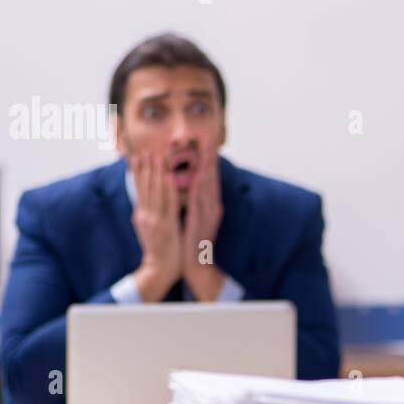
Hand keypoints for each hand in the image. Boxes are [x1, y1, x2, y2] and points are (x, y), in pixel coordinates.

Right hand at [129, 153, 182, 301]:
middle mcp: (145, 215)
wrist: (159, 269)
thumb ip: (145, 213)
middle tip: (143, 149)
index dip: (136, 172)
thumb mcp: (146, 228)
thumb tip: (141, 201)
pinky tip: (169, 177)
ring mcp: (155, 220)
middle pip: (143, 187)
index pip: (138, 189)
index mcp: (141, 215)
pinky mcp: (166, 226)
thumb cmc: (158, 249)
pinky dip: (168, 189)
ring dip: (155, 172)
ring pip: (155, 191)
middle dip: (144, 167)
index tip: (135, 156)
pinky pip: (168, 204)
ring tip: (155, 156)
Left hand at [182, 152, 225, 300]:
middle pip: (212, 178)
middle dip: (211, 159)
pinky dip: (198, 185)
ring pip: (208, 185)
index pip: (210, 179)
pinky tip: (197, 174)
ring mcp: (208, 213)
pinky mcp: (200, 220)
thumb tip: (191, 188)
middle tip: (210, 140)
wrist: (196, 263)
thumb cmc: (192, 241)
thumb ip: (195, 203)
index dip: (210, 161)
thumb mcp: (196, 218)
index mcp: (211, 205)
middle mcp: (212, 206)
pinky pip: (199, 199)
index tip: (208, 145)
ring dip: (207, 167)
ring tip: (206, 151)